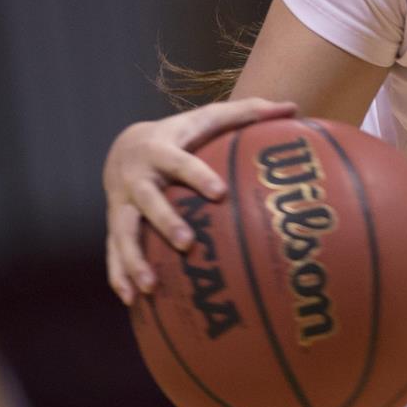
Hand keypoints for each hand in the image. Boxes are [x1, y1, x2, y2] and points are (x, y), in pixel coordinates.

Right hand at [102, 97, 297, 304]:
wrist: (125, 146)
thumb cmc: (180, 134)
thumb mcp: (208, 118)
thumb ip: (247, 113)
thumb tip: (293, 107)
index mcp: (161, 150)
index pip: (180, 161)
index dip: (197, 176)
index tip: (219, 193)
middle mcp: (136, 178)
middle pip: (147, 200)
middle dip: (165, 222)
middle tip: (188, 243)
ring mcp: (121, 203)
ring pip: (123, 232)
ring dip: (134, 259)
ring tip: (150, 286)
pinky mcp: (114, 224)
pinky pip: (113, 252)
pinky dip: (119, 275)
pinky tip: (131, 300)